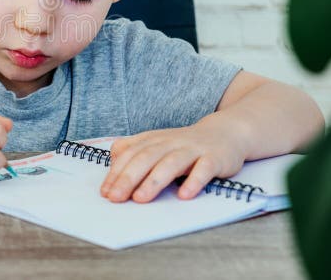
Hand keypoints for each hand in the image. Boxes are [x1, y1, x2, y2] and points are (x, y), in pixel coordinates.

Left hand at [100, 120, 246, 202]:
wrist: (224, 133)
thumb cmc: (184, 145)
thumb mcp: (156, 144)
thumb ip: (133, 150)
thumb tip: (113, 164)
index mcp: (154, 140)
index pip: (130, 155)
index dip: (116, 173)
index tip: (105, 192)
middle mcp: (171, 143)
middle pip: (146, 158)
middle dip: (128, 178)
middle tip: (116, 198)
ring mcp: (193, 150)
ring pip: (171, 163)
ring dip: (154, 181)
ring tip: (141, 199)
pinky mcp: (214, 158)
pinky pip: (204, 170)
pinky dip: (194, 181)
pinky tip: (184, 195)